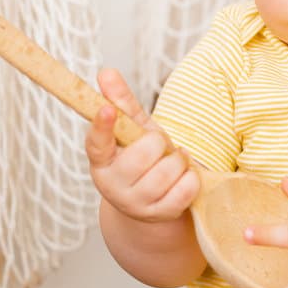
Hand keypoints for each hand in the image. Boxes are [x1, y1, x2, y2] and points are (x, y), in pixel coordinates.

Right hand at [84, 68, 199, 221]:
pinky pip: (185, 189)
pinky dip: (191, 177)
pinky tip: (183, 176)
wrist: (153, 202)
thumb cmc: (141, 158)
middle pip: (143, 154)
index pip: (96, 143)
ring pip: (167, 171)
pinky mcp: (160, 215)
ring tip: (173, 160)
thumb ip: (121, 102)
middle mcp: (112, 185)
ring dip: (177, 159)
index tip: (107, 109)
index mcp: (101, 160)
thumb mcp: (132, 129)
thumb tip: (107, 72)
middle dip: (158, 142)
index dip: (102, 126)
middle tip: (158, 145)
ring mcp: (135, 204)